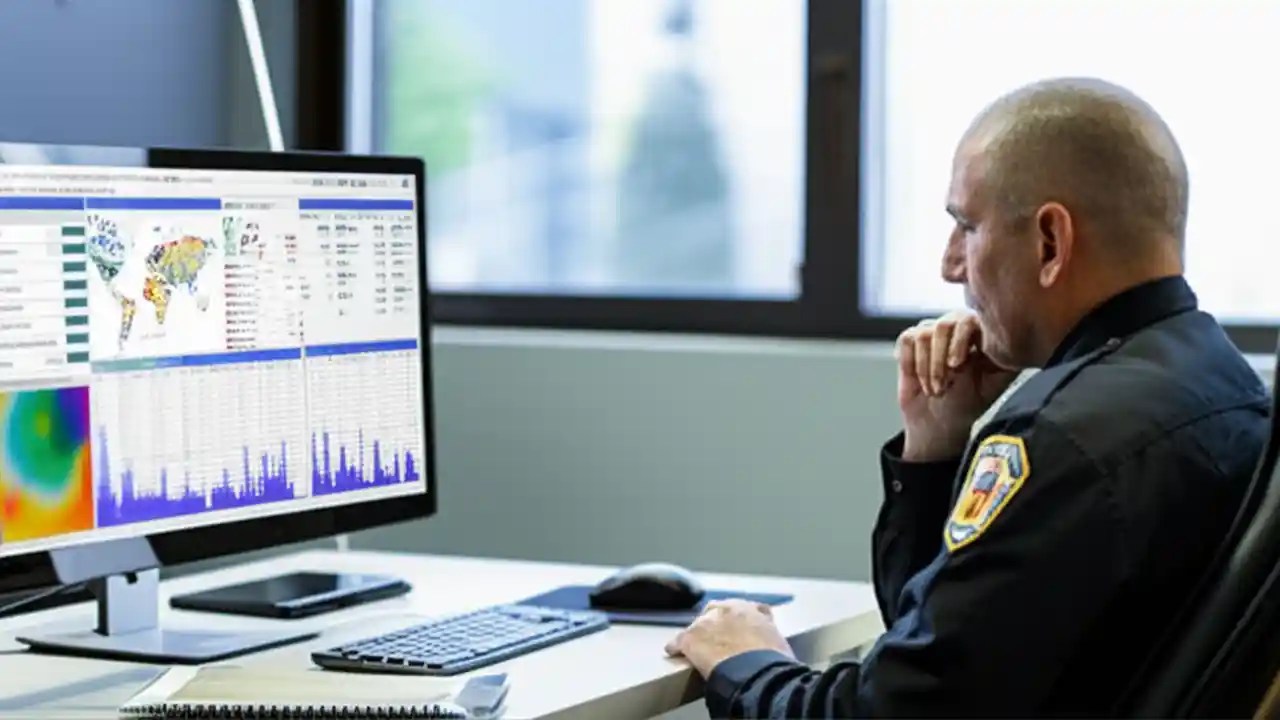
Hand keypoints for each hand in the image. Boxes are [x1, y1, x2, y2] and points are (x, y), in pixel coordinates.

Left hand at [664, 600, 795, 677]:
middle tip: (717, 638)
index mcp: (750, 609)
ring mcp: (707, 622)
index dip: (739, 621)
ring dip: (699, 635)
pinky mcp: (691, 638)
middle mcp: (726, 609)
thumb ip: (768, 635)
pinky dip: (676, 647)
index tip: (740, 629)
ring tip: (699, 648)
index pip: (742, 608)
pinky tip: (674, 653)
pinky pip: (678, 642)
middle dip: (715, 623)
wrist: (757, 672)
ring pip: (697, 625)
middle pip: (714, 611)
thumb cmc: (772, 661)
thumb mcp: (776, 641)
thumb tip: (769, 645)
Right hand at [895, 311, 1017, 460]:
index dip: (960, 340)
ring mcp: (935, 335)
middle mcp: (958, 330)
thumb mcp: (990, 386)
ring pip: (923, 334)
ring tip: (934, 389)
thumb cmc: (967, 406)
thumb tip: (993, 341)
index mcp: (982, 337)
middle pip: (944, 324)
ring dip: (925, 368)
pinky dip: (910, 362)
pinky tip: (917, 377)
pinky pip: (907, 340)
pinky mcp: (913, 342)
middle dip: (939, 361)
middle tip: (942, 386)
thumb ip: (994, 359)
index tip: (955, 365)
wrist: (937, 423)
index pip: (971, 319)